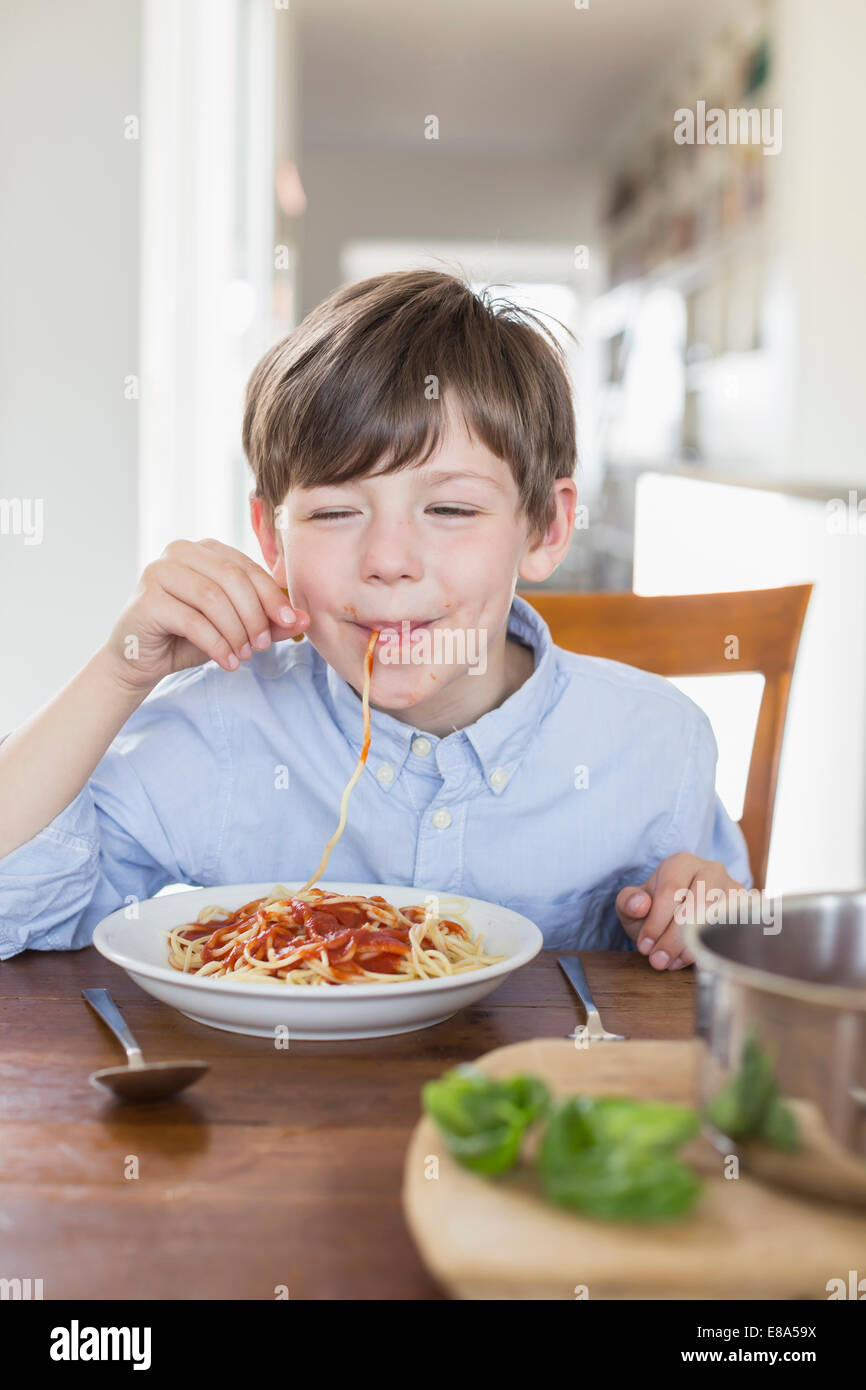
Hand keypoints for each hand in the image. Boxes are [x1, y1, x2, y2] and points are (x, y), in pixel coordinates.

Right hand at [100, 537, 309, 692]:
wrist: (141, 659)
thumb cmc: (189, 637)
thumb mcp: (236, 627)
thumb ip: (268, 620)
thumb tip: (305, 620)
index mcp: (204, 549)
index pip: (246, 567)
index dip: (272, 594)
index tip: (290, 622)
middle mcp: (179, 551)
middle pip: (231, 578)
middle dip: (254, 614)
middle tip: (262, 645)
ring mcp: (158, 571)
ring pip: (212, 598)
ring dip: (236, 631)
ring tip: (245, 655)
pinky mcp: (146, 599)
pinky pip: (192, 620)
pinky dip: (216, 644)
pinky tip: (227, 662)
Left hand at [614, 852, 742, 970]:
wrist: (682, 913)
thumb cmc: (656, 908)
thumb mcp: (633, 904)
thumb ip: (628, 902)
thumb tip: (640, 905)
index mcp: (681, 862)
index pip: (671, 891)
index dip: (656, 923)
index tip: (645, 946)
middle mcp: (711, 870)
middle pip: (697, 905)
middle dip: (674, 939)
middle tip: (658, 961)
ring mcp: (733, 888)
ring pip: (717, 919)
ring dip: (692, 947)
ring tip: (672, 962)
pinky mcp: (746, 909)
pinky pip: (733, 931)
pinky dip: (711, 950)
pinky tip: (692, 960)